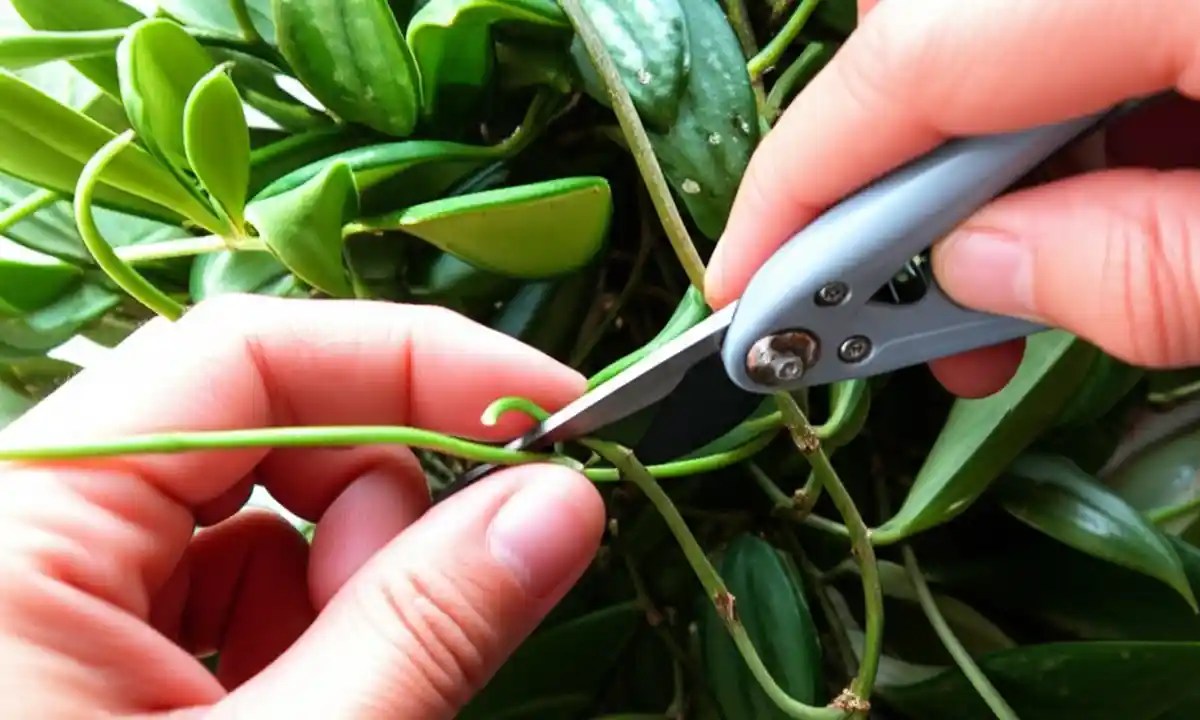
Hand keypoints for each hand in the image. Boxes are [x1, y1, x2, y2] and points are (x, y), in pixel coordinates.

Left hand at [0, 296, 603, 717]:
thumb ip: (424, 628)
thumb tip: (565, 503)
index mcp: (23, 527)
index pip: (246, 353)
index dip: (417, 364)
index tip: (549, 414)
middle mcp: (27, 528)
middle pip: (265, 425)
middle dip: (379, 509)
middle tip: (435, 620)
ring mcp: (57, 586)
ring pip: (263, 512)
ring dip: (346, 586)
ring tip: (350, 697)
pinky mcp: (89, 640)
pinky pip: (233, 582)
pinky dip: (303, 630)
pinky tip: (303, 704)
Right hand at [707, 0, 1199, 396]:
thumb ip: (1172, 271)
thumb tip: (984, 270)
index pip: (920, 55)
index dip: (806, 177)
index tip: (748, 286)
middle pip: (946, 20)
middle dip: (905, 173)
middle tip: (932, 314)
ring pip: (1012, 16)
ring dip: (998, 148)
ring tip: (1054, 276)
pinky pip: (1092, 9)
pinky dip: (1084, 101)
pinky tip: (1156, 186)